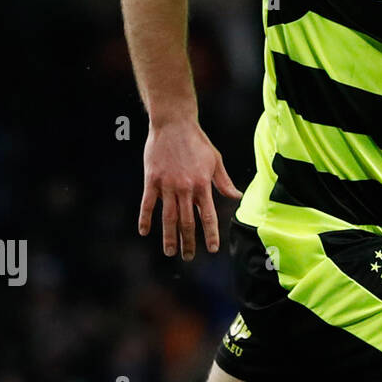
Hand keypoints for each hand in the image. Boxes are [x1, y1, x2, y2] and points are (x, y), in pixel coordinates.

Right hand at [138, 119, 241, 259]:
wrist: (174, 124)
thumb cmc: (197, 142)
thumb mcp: (215, 160)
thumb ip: (223, 181)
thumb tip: (236, 197)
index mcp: (202, 185)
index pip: (208, 216)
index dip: (210, 234)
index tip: (212, 249)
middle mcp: (186, 188)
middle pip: (187, 221)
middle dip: (188, 242)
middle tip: (188, 257)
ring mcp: (167, 185)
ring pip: (168, 217)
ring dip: (169, 237)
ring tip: (169, 251)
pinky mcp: (152, 180)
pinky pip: (148, 204)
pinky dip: (145, 219)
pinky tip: (144, 232)